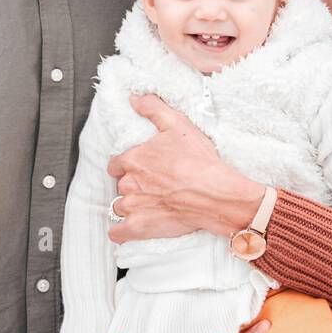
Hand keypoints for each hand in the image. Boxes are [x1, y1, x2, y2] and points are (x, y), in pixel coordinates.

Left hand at [106, 93, 246, 243]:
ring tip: (146, 205)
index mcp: (134, 159)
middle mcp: (128, 183)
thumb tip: (135, 99)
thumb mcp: (178, 125)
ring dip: (129, 205)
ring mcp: (133, 207)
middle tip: (149, 185)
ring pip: (119, 206)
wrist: (214, 194)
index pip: (116, 163)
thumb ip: (153, 109)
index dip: (127, 165)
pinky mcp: (140, 227)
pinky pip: (119, 233)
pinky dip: (121, 232)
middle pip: (120, 185)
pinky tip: (129, 228)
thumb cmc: (199, 161)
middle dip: (131, 185)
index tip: (140, 167)